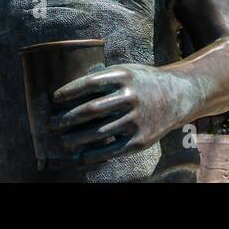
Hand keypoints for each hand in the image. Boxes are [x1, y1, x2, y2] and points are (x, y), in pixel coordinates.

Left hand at [50, 63, 186, 164]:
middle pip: (90, 110)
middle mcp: (130, 97)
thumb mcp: (125, 71)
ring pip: (98, 133)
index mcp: (123, 76)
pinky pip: (112, 150)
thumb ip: (102, 79)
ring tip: (63, 141)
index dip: (69, 91)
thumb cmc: (141, 82)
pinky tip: (80, 157)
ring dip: (75, 139)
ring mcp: (137, 120)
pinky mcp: (141, 140)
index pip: (89, 83)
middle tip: (51, 124)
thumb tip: (68, 93)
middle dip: (66, 118)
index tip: (54, 99)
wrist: (177, 95)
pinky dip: (93, 155)